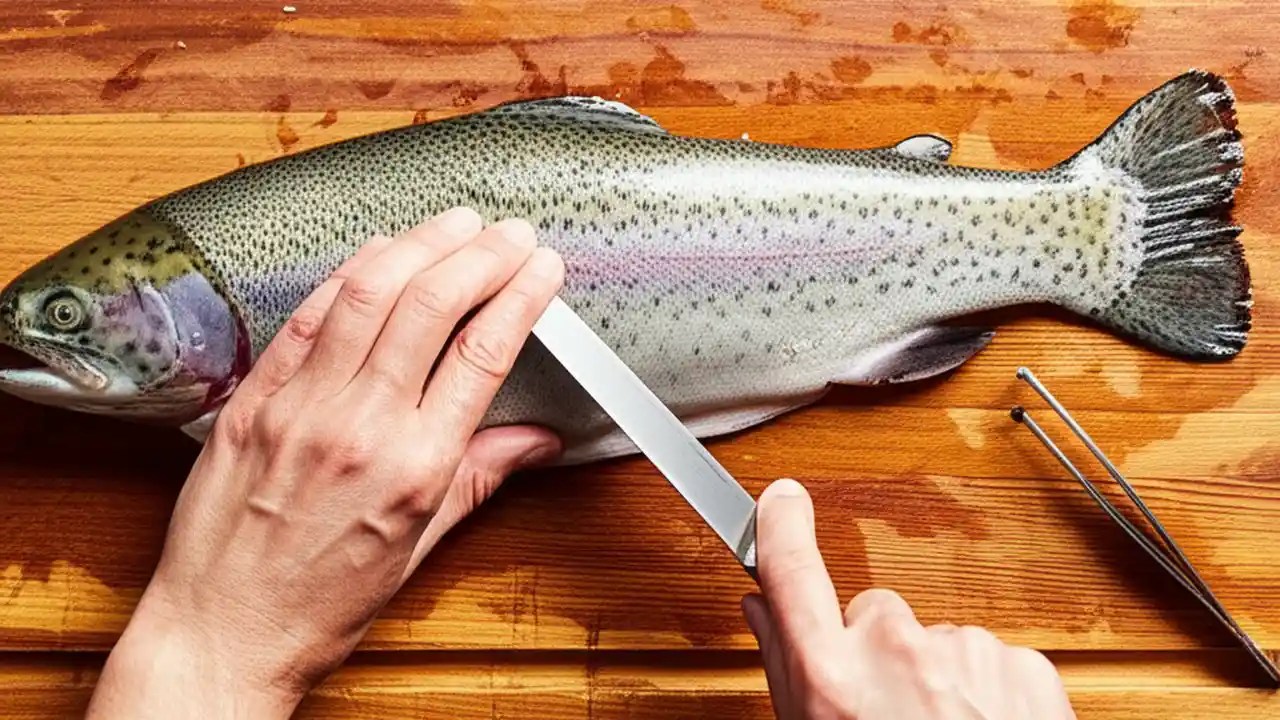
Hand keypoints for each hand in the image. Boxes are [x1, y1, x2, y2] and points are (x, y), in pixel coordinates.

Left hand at [86, 207, 565, 718]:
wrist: (221, 633)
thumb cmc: (320, 605)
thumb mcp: (419, 550)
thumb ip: (478, 478)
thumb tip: (537, 443)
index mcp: (414, 468)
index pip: (483, 352)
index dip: (521, 296)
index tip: (542, 268)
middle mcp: (359, 426)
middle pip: (432, 305)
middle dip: (482, 254)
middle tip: (511, 233)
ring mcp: (301, 405)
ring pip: (370, 292)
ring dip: (421, 244)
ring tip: (456, 223)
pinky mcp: (253, 398)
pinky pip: (308, 316)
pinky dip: (350, 272)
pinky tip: (380, 251)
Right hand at [742, 479, 1076, 719]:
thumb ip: (788, 671)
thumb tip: (761, 612)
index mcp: (832, 681)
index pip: (792, 575)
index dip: (782, 527)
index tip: (781, 499)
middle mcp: (895, 653)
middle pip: (873, 613)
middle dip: (879, 652)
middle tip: (889, 712)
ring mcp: (963, 654)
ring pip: (937, 642)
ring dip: (938, 680)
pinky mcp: (1021, 663)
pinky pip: (989, 661)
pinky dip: (988, 693)